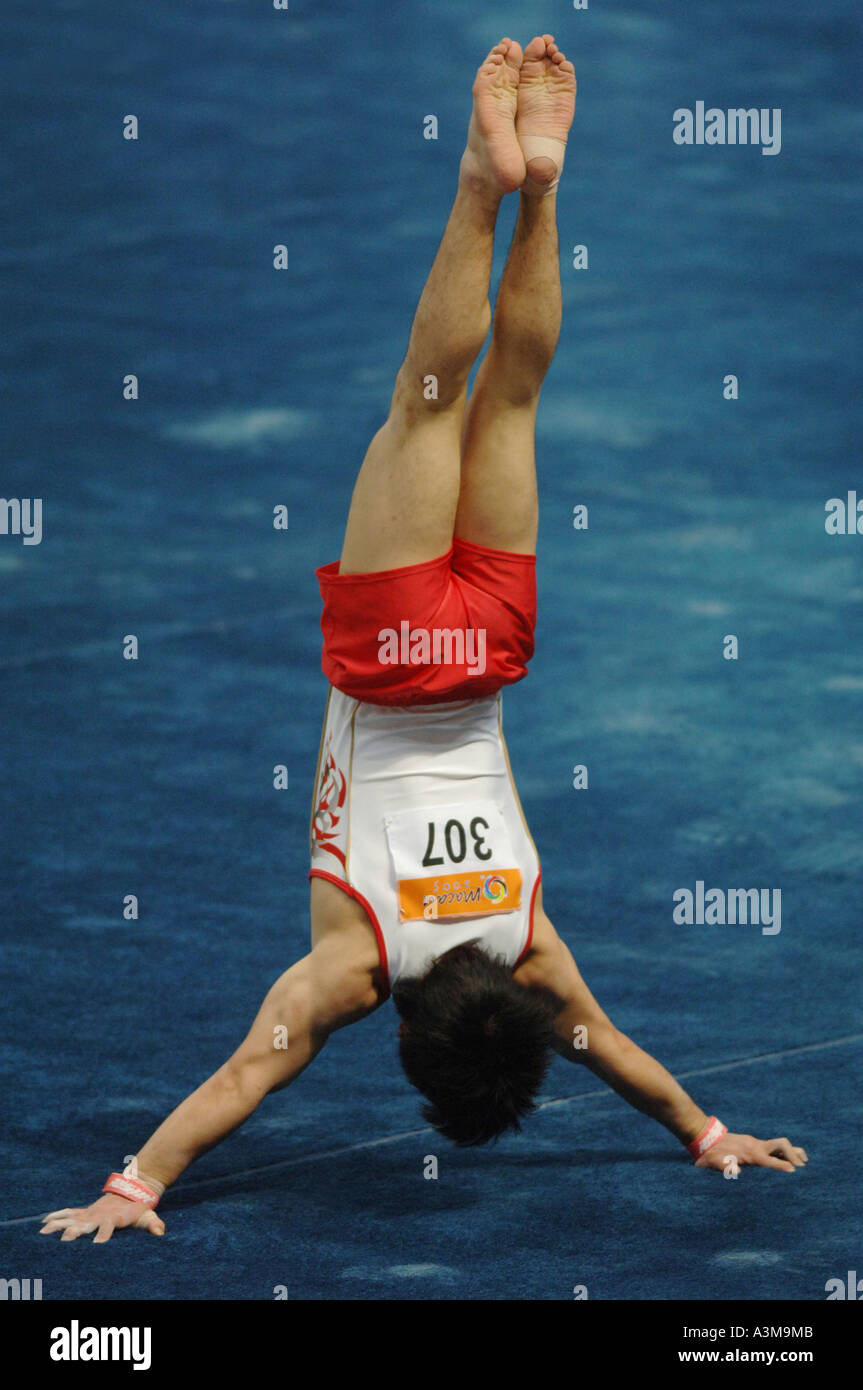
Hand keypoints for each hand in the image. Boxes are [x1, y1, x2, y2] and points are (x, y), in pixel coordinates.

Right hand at [40, 1194, 165, 1242]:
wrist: (130, 1192)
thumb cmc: (138, 1210)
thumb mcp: (147, 1216)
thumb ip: (153, 1224)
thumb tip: (160, 1232)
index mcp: (113, 1218)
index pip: (108, 1227)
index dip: (103, 1235)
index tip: (98, 1244)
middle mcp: (98, 1215)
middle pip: (85, 1224)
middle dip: (74, 1232)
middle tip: (64, 1241)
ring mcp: (89, 1213)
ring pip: (71, 1218)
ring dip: (58, 1224)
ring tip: (43, 1232)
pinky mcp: (84, 1212)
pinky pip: (68, 1213)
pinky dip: (56, 1216)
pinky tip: (43, 1223)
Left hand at [695, 1132, 807, 1173]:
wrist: (705, 1138)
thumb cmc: (711, 1154)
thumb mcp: (715, 1163)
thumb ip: (725, 1167)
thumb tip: (736, 1172)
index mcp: (750, 1153)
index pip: (770, 1159)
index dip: (782, 1165)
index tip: (795, 1171)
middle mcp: (756, 1146)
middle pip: (781, 1145)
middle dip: (794, 1154)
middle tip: (804, 1166)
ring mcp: (756, 1143)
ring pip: (779, 1144)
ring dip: (792, 1151)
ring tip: (804, 1161)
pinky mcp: (754, 1144)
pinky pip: (773, 1147)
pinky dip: (783, 1151)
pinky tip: (788, 1158)